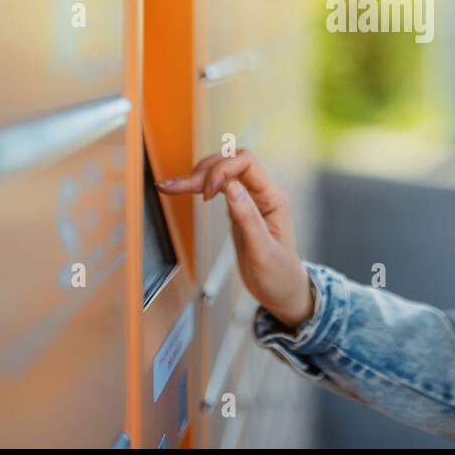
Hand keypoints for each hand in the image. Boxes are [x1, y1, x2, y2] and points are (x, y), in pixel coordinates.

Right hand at [156, 149, 313, 330]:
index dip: (223, 170)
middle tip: (179, 187)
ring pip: (223, 172)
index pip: (247, 163)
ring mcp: (250, 199)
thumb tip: (232, 187)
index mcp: (274, 198)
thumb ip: (248, 219)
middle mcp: (262, 194)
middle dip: (204, 170)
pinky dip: (200, 186)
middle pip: (231, 162)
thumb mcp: (263, 252)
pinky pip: (219, 187)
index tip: (206, 194)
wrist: (282, 291)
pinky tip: (183, 189)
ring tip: (172, 186)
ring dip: (198, 175)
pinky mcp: (238, 208)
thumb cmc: (279, 275)